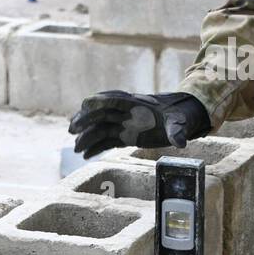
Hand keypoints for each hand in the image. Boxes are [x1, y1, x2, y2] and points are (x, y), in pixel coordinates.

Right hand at [68, 91, 209, 158]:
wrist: (180, 120)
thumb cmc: (179, 117)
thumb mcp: (179, 123)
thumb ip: (177, 131)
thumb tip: (181, 143)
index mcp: (137, 103)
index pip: (115, 98)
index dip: (101, 100)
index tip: (86, 103)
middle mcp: (127, 113)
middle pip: (102, 114)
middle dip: (86, 120)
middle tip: (72, 129)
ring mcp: (124, 125)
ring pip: (101, 129)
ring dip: (87, 137)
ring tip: (76, 149)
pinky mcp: (125, 136)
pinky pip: (107, 142)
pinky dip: (96, 148)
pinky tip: (85, 156)